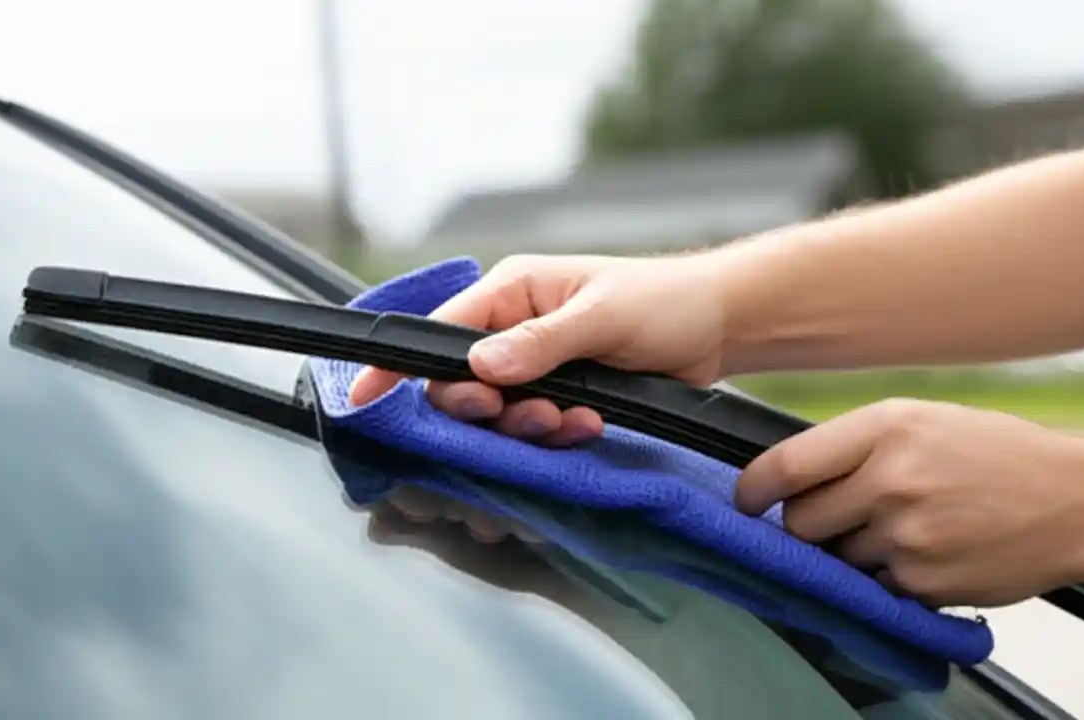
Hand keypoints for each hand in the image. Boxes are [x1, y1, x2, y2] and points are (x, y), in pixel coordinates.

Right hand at [349, 252, 732, 538]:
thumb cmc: (663, 300)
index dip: (401, 365)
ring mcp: (536, 364)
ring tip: (573, 416)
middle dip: (489, 410)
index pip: (439, 330)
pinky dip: (556, 433)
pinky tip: (590, 420)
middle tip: (532, 414)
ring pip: (498, 413)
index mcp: (513, 291)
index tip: (365, 396)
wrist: (718, 326)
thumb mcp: (602, 316)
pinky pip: (535, 427)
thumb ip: (541, 343)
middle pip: (462, 384)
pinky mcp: (561, 393)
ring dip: (528, 426)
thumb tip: (481, 365)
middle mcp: (514, 328)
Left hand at [736, 398, 1083, 607]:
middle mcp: (891, 480)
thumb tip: (785, 476)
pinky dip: (885, 578)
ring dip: (849, 553)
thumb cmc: (993, 454)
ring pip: (835, 559)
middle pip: (799, 522)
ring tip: (899, 530)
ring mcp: (907, 537)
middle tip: (836, 517)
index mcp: (885, 429)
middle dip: (805, 525)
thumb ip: (853, 444)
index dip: (753, 489)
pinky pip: (873, 587)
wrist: (1076, 500)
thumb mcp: (921, 420)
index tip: (744, 501)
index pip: (786, 466)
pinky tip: (923, 553)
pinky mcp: (924, 584)